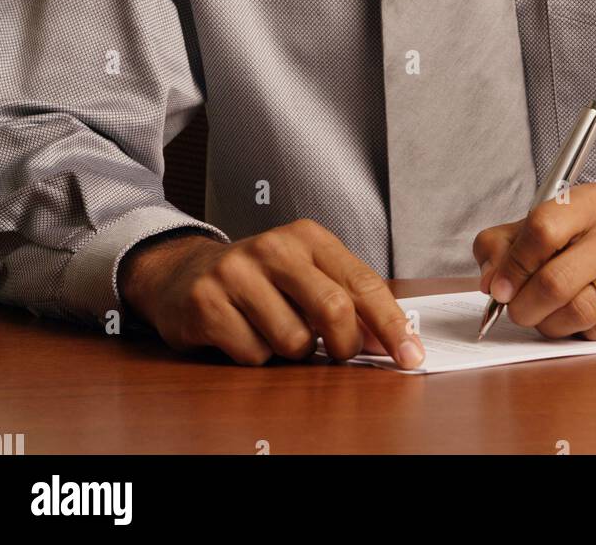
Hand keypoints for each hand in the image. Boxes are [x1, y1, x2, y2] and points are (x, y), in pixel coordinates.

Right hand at [117, 219, 425, 368]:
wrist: (184, 274)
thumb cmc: (260, 280)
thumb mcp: (307, 276)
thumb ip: (348, 301)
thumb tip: (390, 340)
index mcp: (309, 237)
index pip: (364, 284)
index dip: (392, 326)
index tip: (411, 356)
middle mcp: (275, 247)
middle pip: (334, 311)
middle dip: (343, 345)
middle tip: (335, 353)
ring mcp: (238, 272)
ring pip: (293, 341)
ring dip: (291, 352)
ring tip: (273, 330)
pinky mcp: (208, 302)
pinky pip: (253, 355)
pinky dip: (255, 357)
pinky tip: (242, 334)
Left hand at [473, 183, 595, 338]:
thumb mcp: (558, 225)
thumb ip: (510, 244)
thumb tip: (489, 281)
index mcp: (593, 200)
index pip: (542, 228)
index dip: (513, 265)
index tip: (499, 287)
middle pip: (556, 280)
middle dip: (525, 306)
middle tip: (518, 311)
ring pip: (578, 311)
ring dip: (550, 324)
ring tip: (548, 317)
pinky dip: (583, 332)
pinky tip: (586, 318)